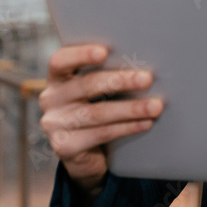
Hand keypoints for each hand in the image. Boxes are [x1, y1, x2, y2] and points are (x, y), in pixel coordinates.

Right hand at [38, 44, 163, 197]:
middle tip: (147, 79)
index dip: (81, 55)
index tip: (105, 51)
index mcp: (57, 79)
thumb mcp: (95, 92)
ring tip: (155, 106)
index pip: (60, 61)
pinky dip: (127, 128)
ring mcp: (55, 125)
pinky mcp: (65, 147)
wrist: (85, 154)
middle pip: (86, 85)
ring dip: (131, 108)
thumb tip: (142, 66)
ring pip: (98, 113)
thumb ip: (106, 76)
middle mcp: (51, 100)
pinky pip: (101, 134)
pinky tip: (145, 123)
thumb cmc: (96, 109)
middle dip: (120, 81)